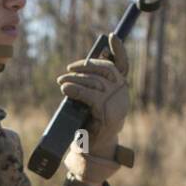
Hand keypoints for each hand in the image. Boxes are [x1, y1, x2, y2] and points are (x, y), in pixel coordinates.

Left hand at [57, 33, 129, 157]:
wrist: (94, 148)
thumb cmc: (90, 122)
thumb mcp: (92, 100)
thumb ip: (91, 85)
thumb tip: (79, 68)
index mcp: (120, 89)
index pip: (123, 65)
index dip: (119, 50)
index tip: (110, 36)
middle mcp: (122, 94)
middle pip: (106, 70)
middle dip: (86, 65)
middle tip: (69, 69)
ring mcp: (117, 104)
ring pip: (95, 82)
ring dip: (76, 79)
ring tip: (62, 81)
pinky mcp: (108, 114)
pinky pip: (90, 95)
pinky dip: (76, 90)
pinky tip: (66, 89)